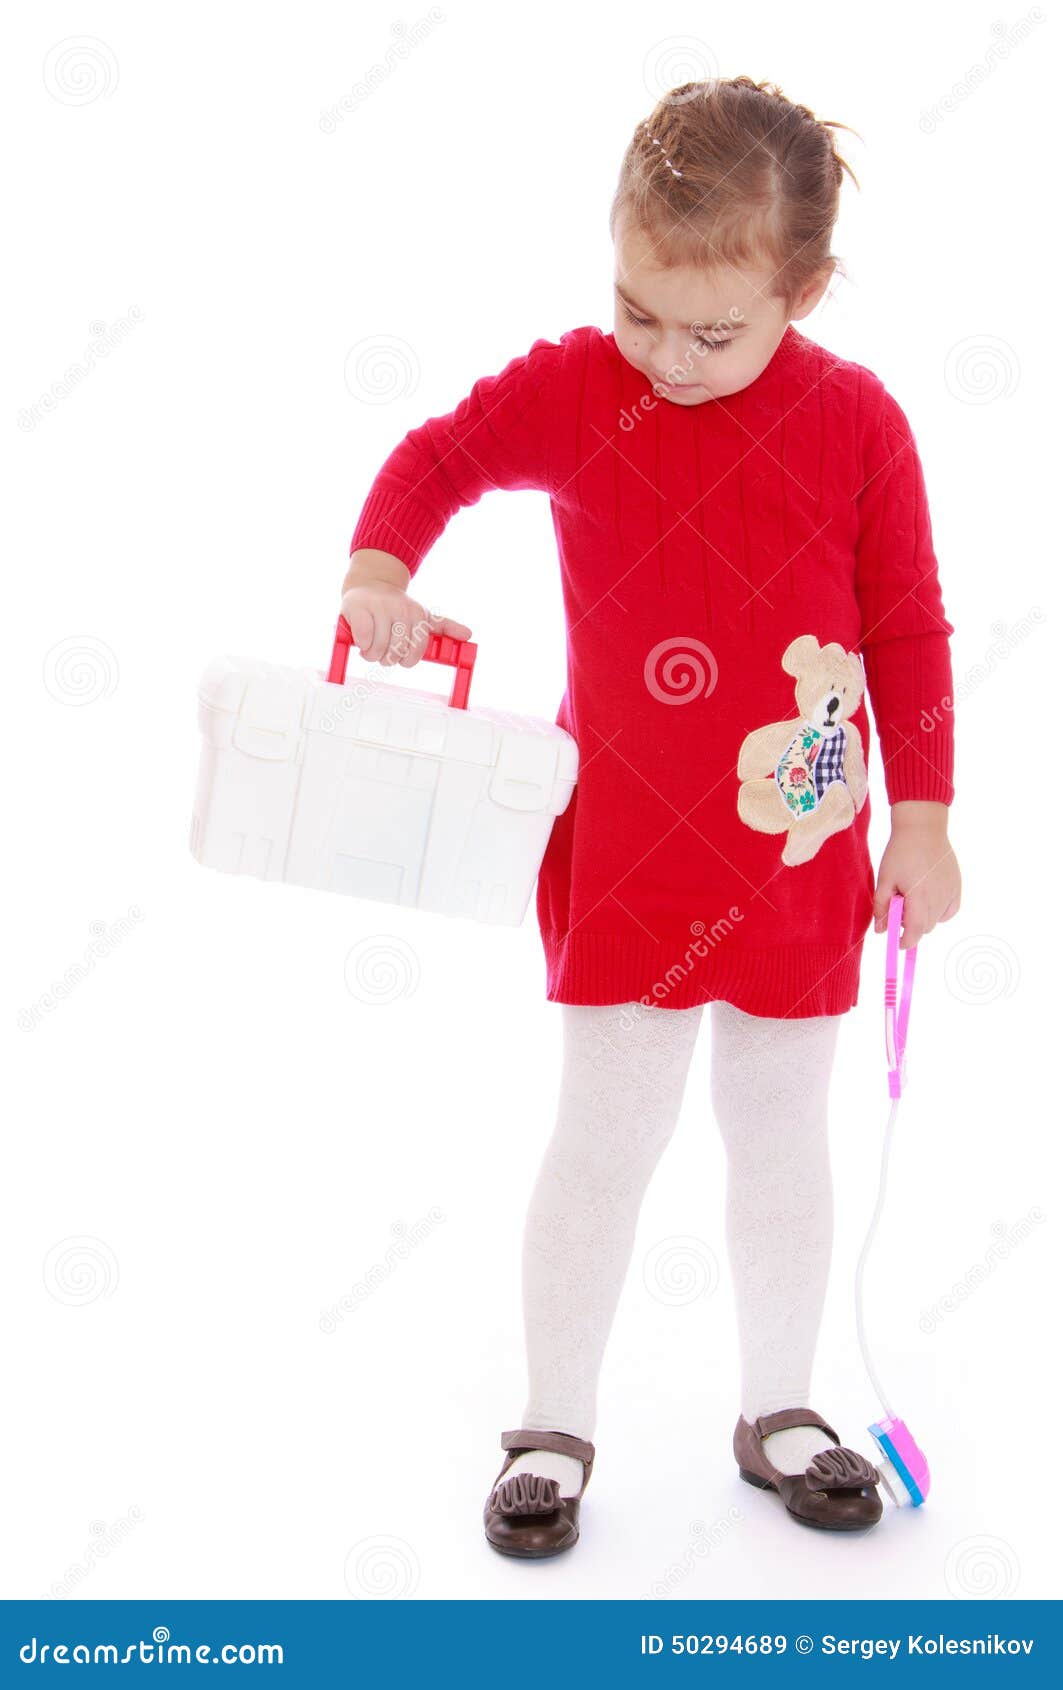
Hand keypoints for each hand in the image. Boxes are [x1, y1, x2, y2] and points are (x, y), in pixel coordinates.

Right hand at [340, 549, 470, 668]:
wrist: (371, 583)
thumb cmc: (398, 607)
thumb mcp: (424, 616)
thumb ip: (445, 627)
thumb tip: (468, 635)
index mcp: (418, 613)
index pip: (416, 651)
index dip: (407, 660)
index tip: (401, 657)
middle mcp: (400, 608)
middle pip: (396, 651)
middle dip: (388, 659)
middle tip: (383, 653)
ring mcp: (379, 606)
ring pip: (378, 647)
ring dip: (372, 655)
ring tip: (370, 649)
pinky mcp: (358, 607)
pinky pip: (363, 637)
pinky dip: (362, 644)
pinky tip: (361, 642)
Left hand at [872, 801, 960, 947]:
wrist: (923, 828)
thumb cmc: (900, 852)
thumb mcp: (885, 879)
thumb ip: (882, 907)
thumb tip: (881, 931)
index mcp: (919, 897)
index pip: (915, 931)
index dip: (905, 941)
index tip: (897, 942)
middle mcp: (939, 897)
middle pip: (926, 927)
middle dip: (911, 927)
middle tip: (900, 910)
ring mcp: (951, 892)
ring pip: (937, 919)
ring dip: (924, 917)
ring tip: (913, 896)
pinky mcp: (957, 886)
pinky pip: (949, 910)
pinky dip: (940, 911)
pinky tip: (929, 898)